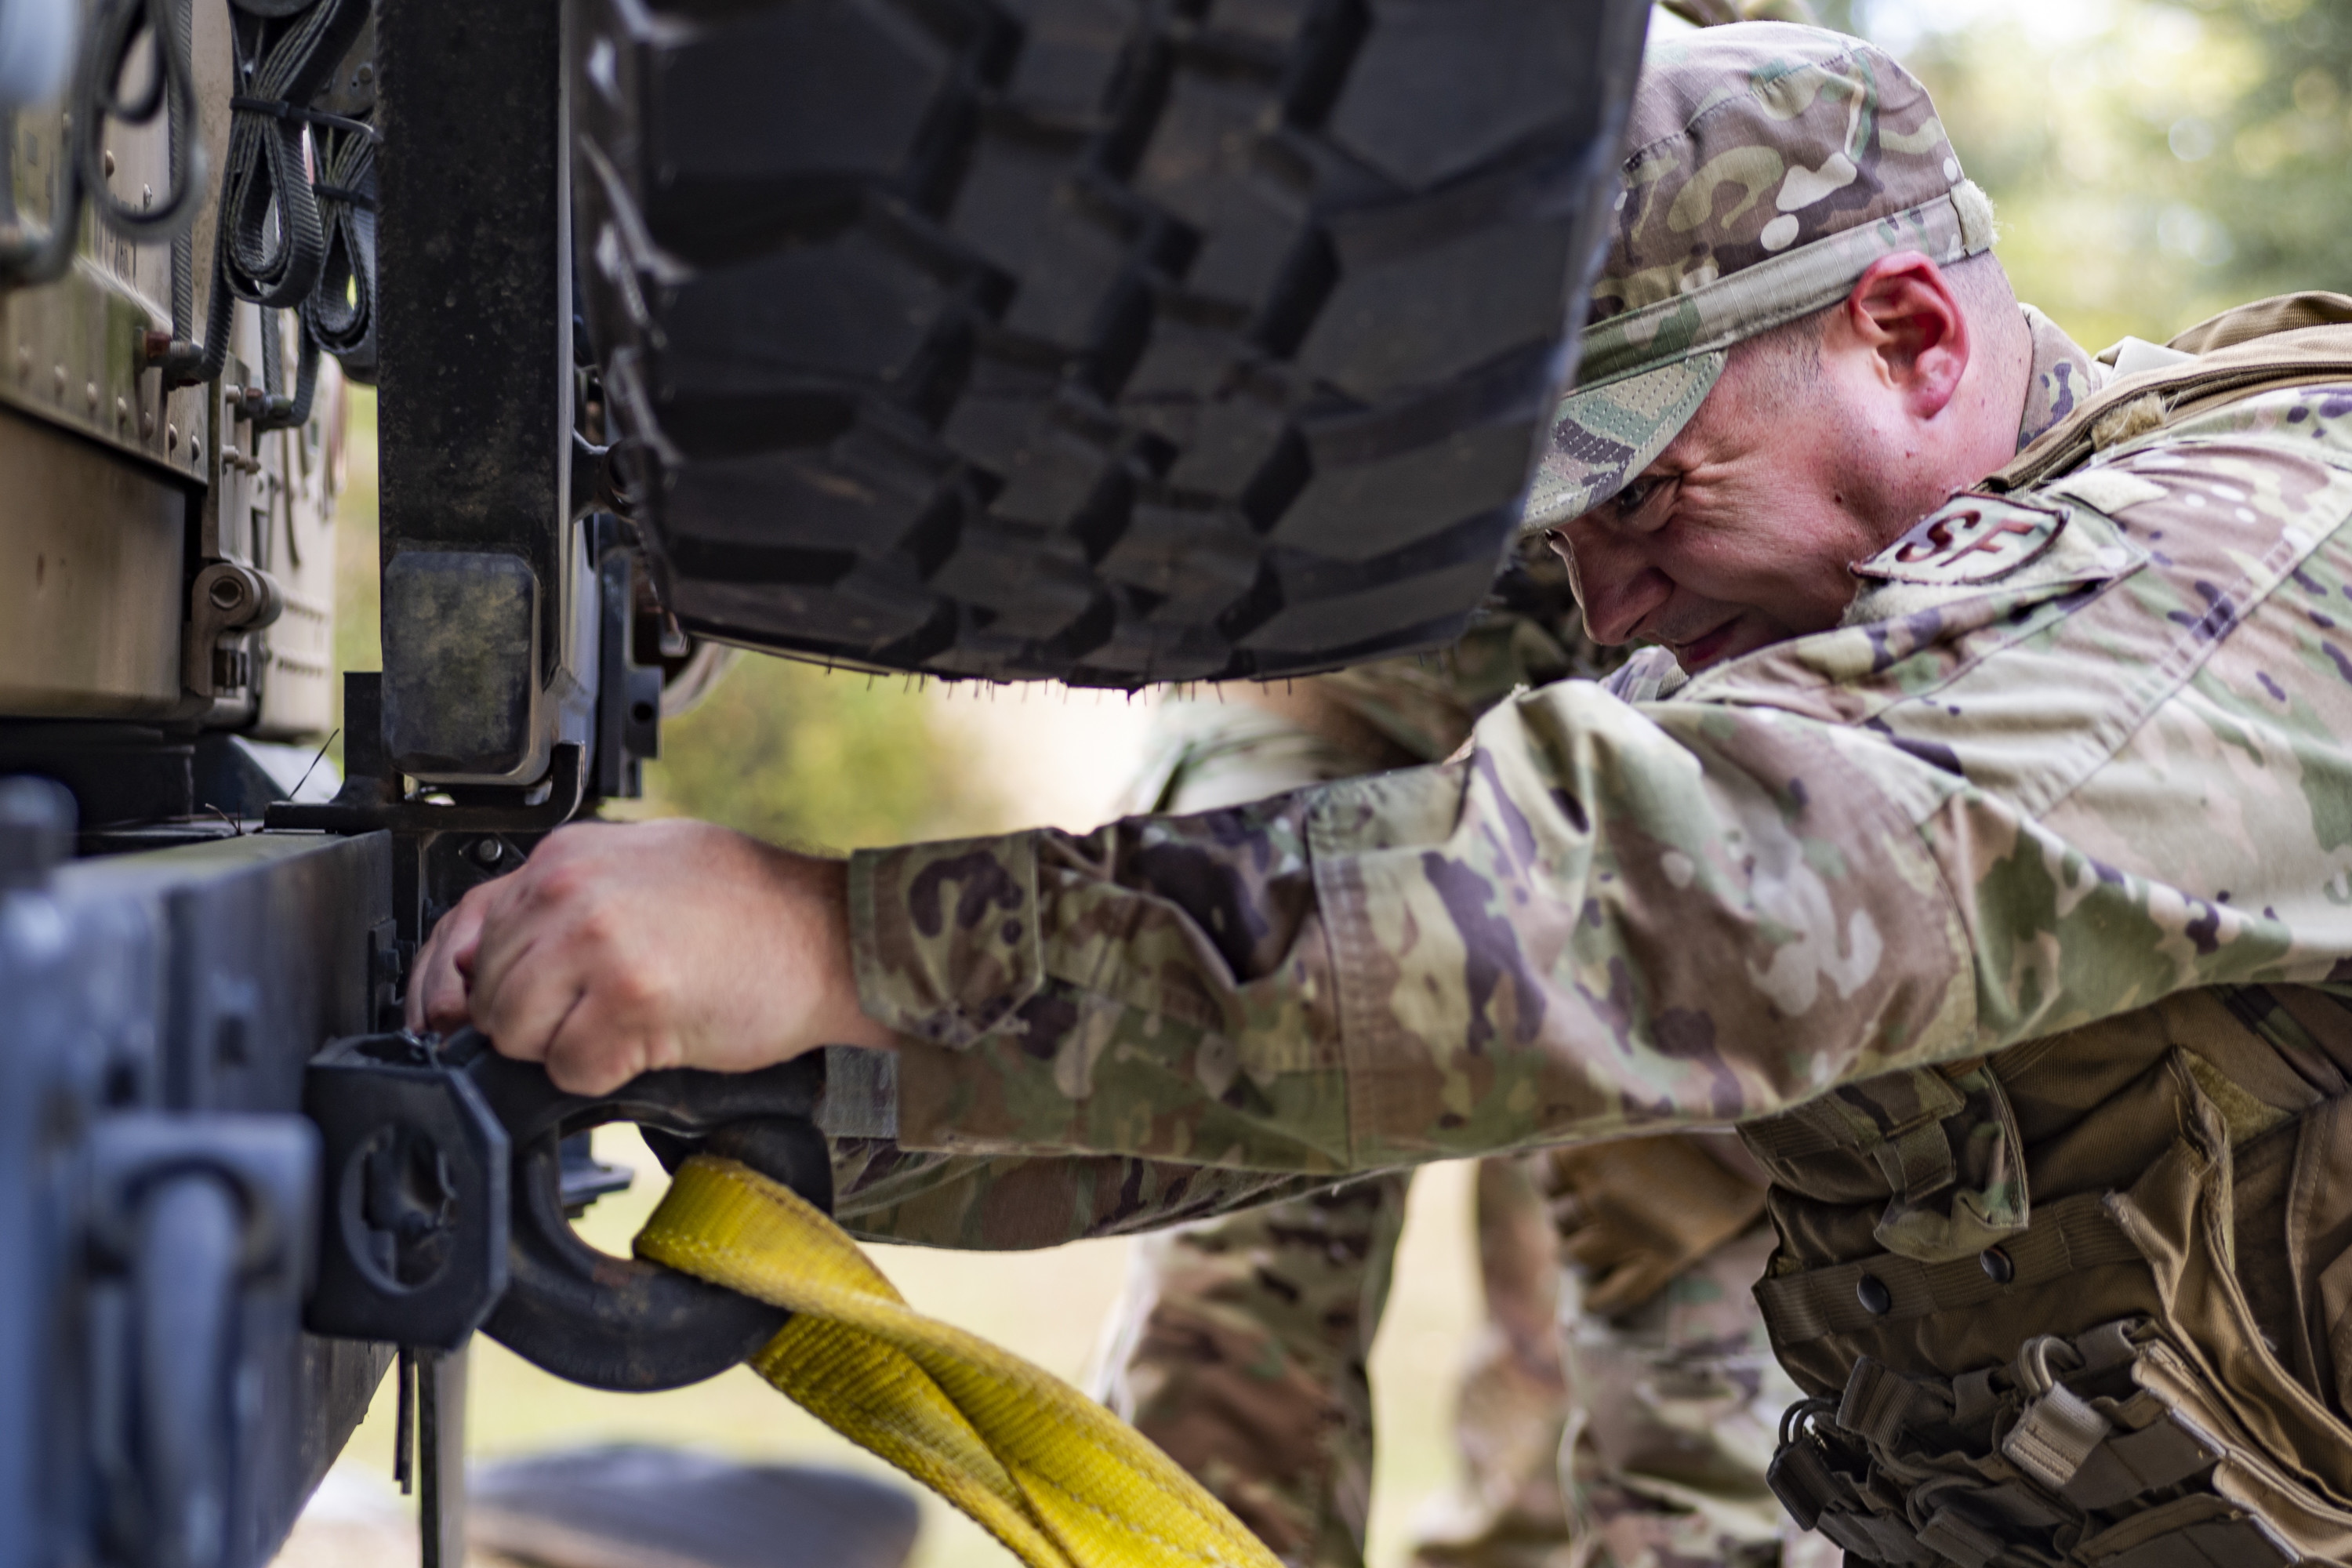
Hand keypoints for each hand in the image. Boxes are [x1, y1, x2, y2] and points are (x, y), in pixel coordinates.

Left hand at [404, 819, 895, 1094]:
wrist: (835, 938)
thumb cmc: (755, 910)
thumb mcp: (644, 868)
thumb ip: (564, 900)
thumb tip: (482, 962)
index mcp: (567, 854)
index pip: (461, 928)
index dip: (448, 989)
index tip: (444, 1025)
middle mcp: (570, 889)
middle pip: (488, 994)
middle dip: (533, 1021)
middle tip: (601, 1011)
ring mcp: (596, 942)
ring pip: (516, 1036)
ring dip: (566, 1048)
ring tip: (630, 1020)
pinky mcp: (628, 999)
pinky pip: (570, 1070)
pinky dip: (607, 1073)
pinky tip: (653, 1039)